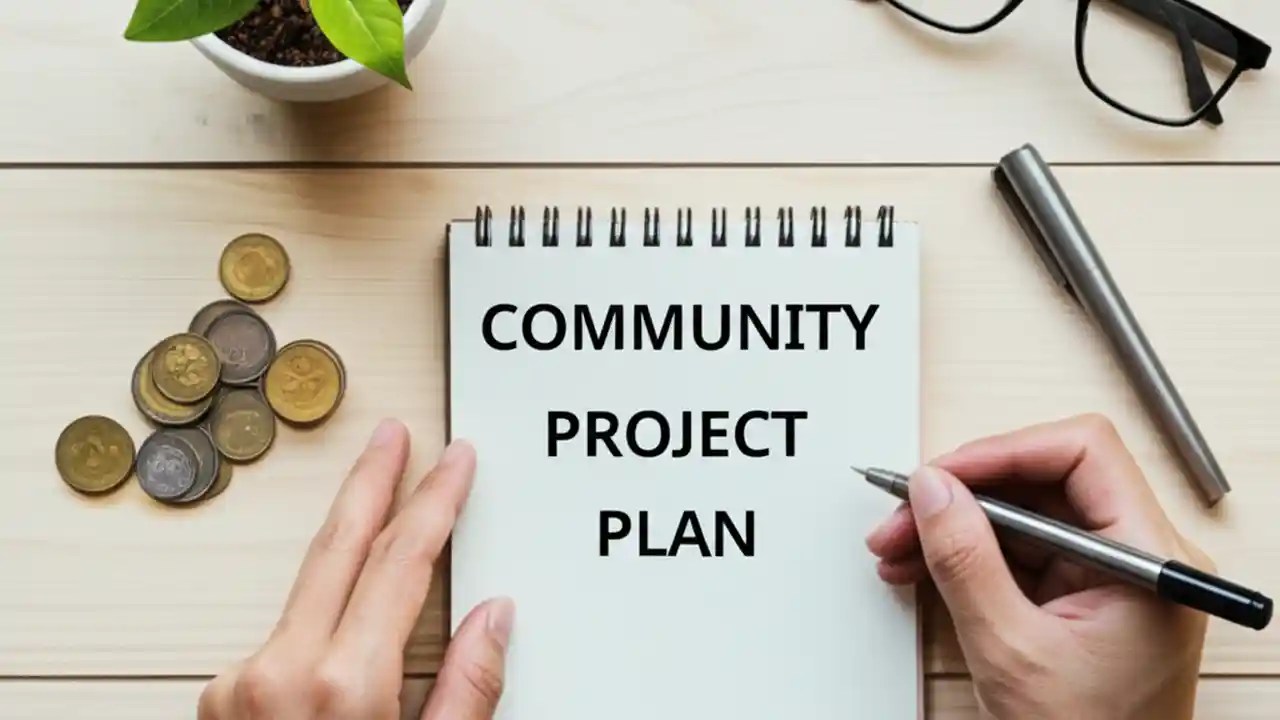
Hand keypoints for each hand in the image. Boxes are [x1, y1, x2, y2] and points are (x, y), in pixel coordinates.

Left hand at [199, 420, 513, 719]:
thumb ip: (465, 691)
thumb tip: (493, 618)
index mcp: (345, 686)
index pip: (401, 562)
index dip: (434, 503)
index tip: (453, 463)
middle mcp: (283, 671)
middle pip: (338, 545)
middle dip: (370, 482)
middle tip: (391, 437)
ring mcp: (241, 682)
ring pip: (308, 591)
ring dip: (345, 547)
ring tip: (373, 499)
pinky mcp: (220, 697)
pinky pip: (283, 637)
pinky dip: (318, 625)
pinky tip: (341, 635)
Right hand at [865, 415, 1211, 719]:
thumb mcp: (1011, 651)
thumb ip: (967, 562)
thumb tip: (933, 489)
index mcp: (1150, 559)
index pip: (1083, 454)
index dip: (1005, 450)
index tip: (944, 473)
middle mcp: (1139, 556)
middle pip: (1045, 480)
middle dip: (964, 494)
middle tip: (904, 512)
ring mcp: (1111, 574)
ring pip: (1023, 513)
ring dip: (955, 525)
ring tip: (897, 545)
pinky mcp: (1082, 593)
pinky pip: (1019, 550)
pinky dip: (967, 554)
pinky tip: (920, 565)